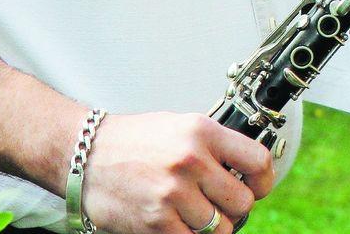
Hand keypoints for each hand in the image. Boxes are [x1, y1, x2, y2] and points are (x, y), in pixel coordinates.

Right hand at [81, 112, 274, 233]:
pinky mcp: (156, 221)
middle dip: (235, 208)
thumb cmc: (134, 140)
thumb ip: (214, 147)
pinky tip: (179, 224)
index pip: (257, 161)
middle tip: (221, 205)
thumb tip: (246, 172)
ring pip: (220, 227)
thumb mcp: (181, 126)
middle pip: (242, 201)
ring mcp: (173, 193)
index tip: (258, 187)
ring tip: (195, 215)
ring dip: (212, 226)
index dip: (264, 181)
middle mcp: (190, 160)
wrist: (85, 155)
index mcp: (202, 132)